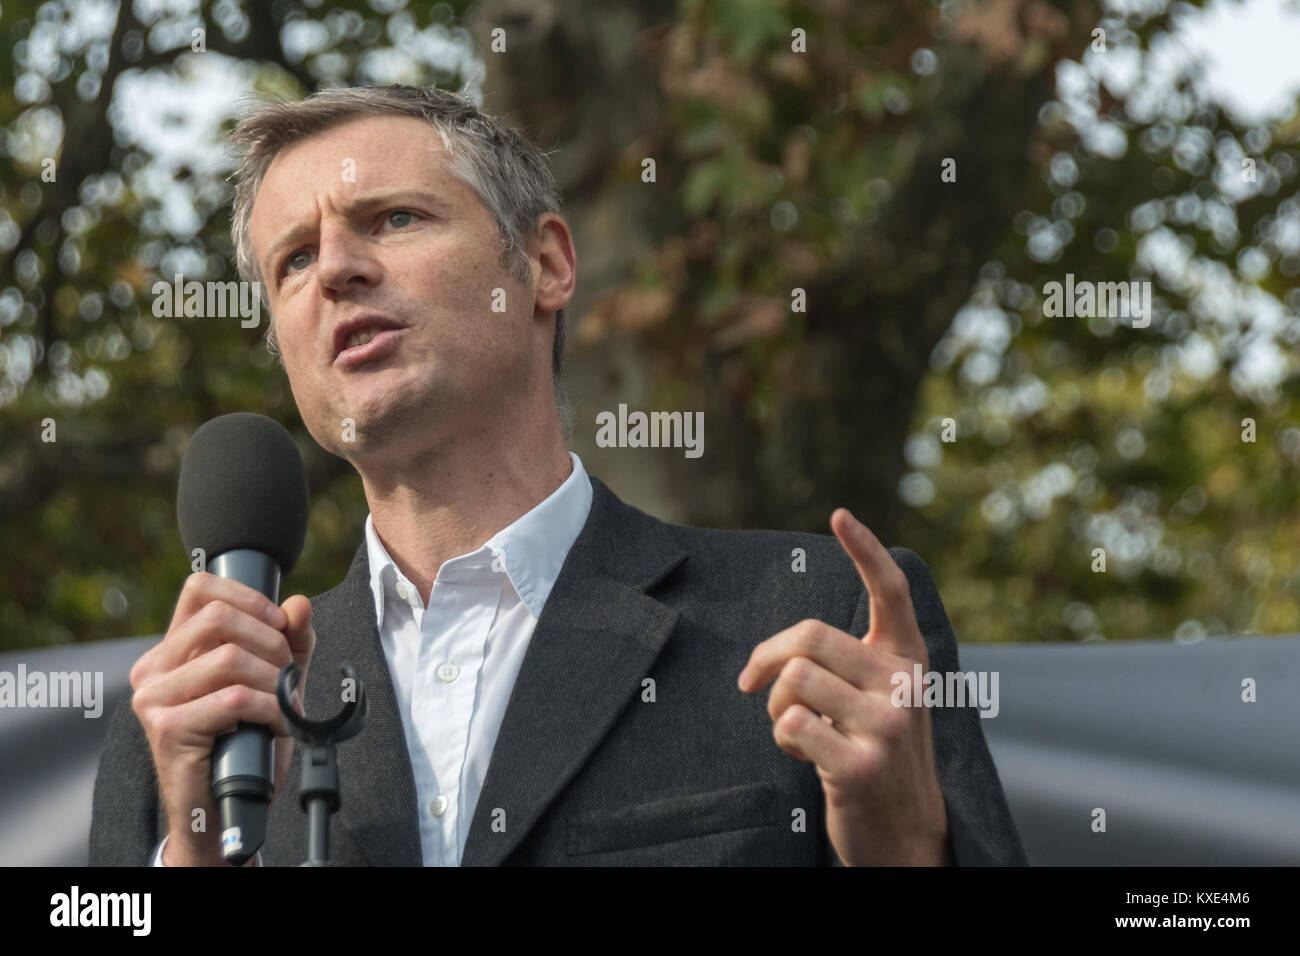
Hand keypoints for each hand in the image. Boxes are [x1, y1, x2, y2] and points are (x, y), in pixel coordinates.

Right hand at [130, 572, 314, 865]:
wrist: (225, 809)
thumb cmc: (245, 745)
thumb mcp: (274, 684)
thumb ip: (289, 644)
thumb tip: (299, 604)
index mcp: (175, 649)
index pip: (200, 588)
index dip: (247, 596)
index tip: (279, 624)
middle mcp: (154, 668)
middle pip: (219, 616)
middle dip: (270, 641)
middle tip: (287, 674)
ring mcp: (154, 697)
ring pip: (230, 659)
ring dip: (274, 682)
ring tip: (283, 706)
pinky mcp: (167, 728)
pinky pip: (234, 699)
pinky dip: (269, 710)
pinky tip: (275, 727)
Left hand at [738, 509, 951, 865]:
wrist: (906, 836)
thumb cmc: (877, 756)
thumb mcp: (882, 701)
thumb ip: (853, 664)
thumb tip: (780, 650)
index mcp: (910, 661)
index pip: (890, 592)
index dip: (865, 550)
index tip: (839, 514)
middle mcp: (905, 686)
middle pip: (810, 636)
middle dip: (766, 657)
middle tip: (750, 682)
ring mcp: (888, 727)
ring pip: (794, 680)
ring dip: (776, 706)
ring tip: (796, 729)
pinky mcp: (862, 766)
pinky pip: (788, 725)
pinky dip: (781, 739)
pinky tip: (805, 756)